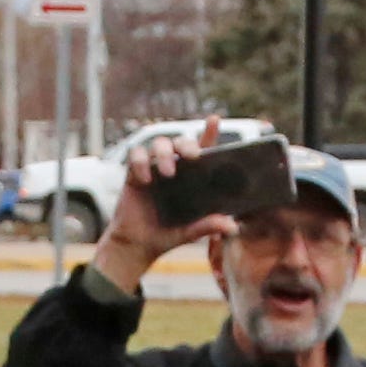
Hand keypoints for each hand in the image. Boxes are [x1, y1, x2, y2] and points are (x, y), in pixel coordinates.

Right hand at [94, 121, 234, 291]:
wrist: (136, 246)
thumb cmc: (166, 236)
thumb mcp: (190, 232)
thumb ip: (208, 226)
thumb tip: (231, 226)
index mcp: (190, 178)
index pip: (202, 149)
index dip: (208, 133)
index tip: (213, 120)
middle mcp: (173, 168)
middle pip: (180, 141)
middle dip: (186, 143)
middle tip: (192, 156)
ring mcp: (153, 168)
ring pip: (158, 143)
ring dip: (164, 152)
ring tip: (167, 172)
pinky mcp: (134, 173)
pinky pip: (135, 154)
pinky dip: (140, 162)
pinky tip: (145, 180)